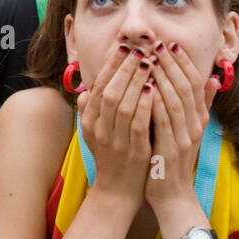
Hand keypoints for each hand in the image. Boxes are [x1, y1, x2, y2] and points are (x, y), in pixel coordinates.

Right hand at [76, 44, 152, 205]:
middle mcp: (99, 129)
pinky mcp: (133, 152)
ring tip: (147, 63)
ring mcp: (115, 141)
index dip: (110, 65)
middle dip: (123, 68)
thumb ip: (90, 111)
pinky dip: (144, 106)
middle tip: (137, 49)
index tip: (123, 47)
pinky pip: (137, 125)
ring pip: (122, 105)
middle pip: (109, 91)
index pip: (98, 86)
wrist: (117, 192)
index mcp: (90, 121)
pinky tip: (152, 90)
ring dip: (134, 82)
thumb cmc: (110, 157)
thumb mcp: (94, 133)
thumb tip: (87, 89)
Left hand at [144, 42, 219, 210]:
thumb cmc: (172, 160)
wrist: (172, 195)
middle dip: (172, 64)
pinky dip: (156, 102)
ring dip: (163, 77)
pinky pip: (163, 121)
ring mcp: (184, 137)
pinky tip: (146, 88)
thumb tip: (212, 79)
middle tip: (159, 44)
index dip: (184, 63)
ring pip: (175, 101)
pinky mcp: (171, 149)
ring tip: (151, 58)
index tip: (171, 44)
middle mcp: (195, 125)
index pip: (194, 84)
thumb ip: (198, 105)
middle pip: (186, 87)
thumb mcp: (187, 130)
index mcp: (198, 119)